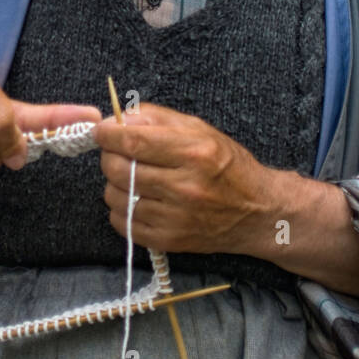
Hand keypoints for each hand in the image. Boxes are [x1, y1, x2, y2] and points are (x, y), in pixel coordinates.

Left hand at [94, 103, 271, 253]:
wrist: (257, 213)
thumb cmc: (228, 166)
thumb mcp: (201, 129)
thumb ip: (157, 118)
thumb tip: (118, 118)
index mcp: (193, 152)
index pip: (133, 141)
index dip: (108, 134)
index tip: (101, 131)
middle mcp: (184, 186)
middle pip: (119, 169)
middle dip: (110, 156)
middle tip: (119, 152)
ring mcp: (176, 217)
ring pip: (115, 196)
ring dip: (115, 183)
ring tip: (133, 178)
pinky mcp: (169, 241)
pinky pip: (122, 223)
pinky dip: (122, 208)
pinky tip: (138, 199)